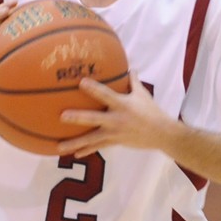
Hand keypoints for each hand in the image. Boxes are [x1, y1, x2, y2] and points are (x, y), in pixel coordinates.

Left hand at [55, 71, 173, 156]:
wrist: (161, 133)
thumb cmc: (151, 111)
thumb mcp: (142, 94)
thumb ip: (133, 81)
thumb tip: (130, 67)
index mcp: (122, 104)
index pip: (106, 95)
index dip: (94, 89)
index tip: (81, 83)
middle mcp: (116, 119)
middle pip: (93, 119)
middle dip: (77, 118)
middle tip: (62, 116)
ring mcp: (114, 133)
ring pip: (91, 139)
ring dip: (75, 143)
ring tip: (59, 146)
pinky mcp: (115, 142)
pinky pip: (98, 147)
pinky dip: (87, 150)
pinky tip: (75, 154)